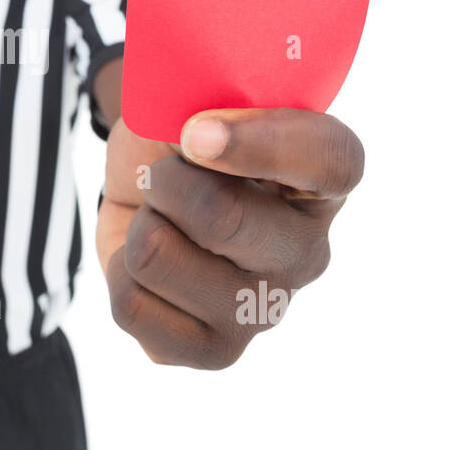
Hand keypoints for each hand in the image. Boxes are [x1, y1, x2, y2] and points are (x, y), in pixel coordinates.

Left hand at [97, 108, 363, 368]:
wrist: (149, 188)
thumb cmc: (184, 140)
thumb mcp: (197, 98)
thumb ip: (210, 105)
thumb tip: (199, 142)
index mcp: (323, 181)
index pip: (331, 161)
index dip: (261, 143)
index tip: (196, 131)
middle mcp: (307, 253)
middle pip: (220, 217)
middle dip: (165, 181)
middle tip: (166, 173)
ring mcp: (264, 310)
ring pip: (157, 256)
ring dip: (140, 223)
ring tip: (161, 220)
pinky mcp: (214, 351)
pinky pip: (131, 306)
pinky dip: (118, 271)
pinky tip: (150, 267)